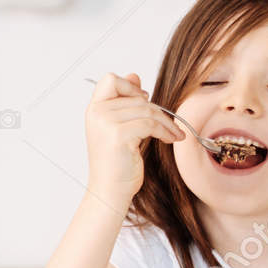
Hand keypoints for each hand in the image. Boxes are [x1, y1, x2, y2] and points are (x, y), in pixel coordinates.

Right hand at [84, 72, 184, 203]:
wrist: (110, 191)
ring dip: (166, 122)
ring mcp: (105, 123)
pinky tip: (171, 139)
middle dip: (159, 111)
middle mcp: (96, 113)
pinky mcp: (118, 135)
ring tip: (174, 134)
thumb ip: (126, 102)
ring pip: (147, 110)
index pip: (110, 79)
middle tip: (170, 125)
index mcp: (94, 109)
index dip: (130, 86)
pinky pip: (150, 124)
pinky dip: (166, 131)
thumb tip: (134, 76)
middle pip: (137, 97)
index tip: (144, 99)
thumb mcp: (120, 127)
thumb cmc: (117, 162)